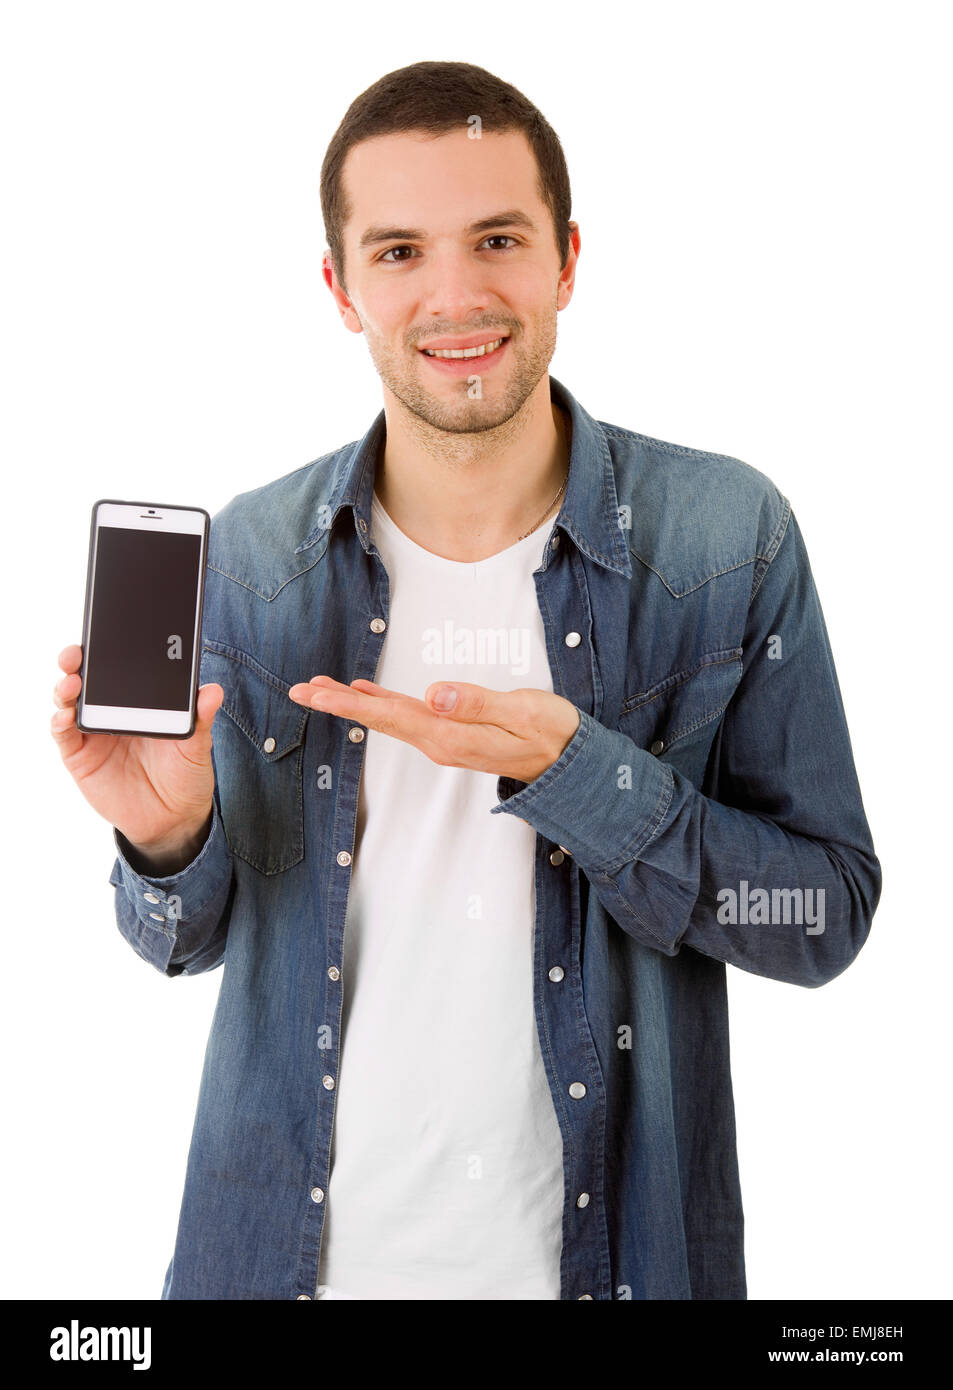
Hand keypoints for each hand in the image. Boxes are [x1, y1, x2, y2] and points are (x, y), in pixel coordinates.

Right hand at [50, 642, 223, 851]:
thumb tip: (213, 691)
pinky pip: (63, 734)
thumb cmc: (185, 774)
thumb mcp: (198, 745)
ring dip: (65, 687)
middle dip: (76, 660)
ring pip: (69, 700)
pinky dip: (60, 721)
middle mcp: (112, 709)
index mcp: (140, 699)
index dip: (107, 648)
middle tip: (76, 653)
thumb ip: (201, 718)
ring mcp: (93, 732)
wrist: (173, 818)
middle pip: (87, 677)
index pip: (118, 666)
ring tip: (71, 682)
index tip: (105, 633)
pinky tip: (65, 715)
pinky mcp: (80, 756)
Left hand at [288, 675, 580, 783]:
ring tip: (320, 690)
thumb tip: (433, 694)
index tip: (316, 694)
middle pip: (379, 720)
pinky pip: (407, 720)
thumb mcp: (522, 712)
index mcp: (451, 736)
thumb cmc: (552, 733)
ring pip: (388, 720)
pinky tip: (366, 695)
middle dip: (337, 704)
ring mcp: (445, 741)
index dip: (349, 704)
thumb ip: (477, 703)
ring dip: (353, 705)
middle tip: (299, 689)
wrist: (572, 764)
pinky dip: (381, 706)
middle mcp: (441, 742)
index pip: (390, 716)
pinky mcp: (453, 735)